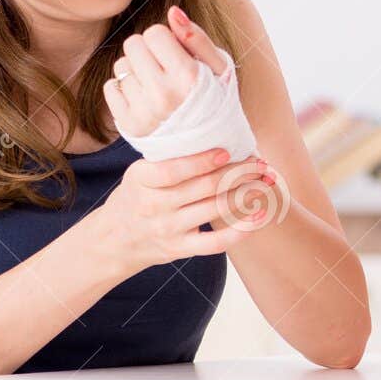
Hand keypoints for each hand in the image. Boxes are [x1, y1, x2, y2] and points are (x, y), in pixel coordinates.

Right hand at [96, 145, 275, 272]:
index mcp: (141, 180)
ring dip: (245, 193)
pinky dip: (241, 231)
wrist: (114, 240)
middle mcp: (154, 205)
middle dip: (238, 172)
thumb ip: (168, 158)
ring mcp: (167, 229)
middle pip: (203, 187)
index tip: (227, 150)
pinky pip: (216, 243)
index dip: (203, 160)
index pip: (174, 169)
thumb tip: (212, 131)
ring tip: (266, 181)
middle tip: (260, 162)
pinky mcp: (179, 249)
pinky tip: (260, 215)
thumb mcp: (140, 173)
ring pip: (214, 209)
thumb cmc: (136, 196)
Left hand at [103, 5, 229, 138]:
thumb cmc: (216, 99)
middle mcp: (163, 95)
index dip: (165, 40)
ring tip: (155, 86)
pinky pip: (111, 87)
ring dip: (136, 71)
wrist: (208, 146)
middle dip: (147, 51)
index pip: (154, 33)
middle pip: (133, 45)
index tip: (174, 54)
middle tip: (162, 68)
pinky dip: (124, 89)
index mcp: (188, 77)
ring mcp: (143, 112)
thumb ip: (196, 37)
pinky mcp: (128, 125)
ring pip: (121, 66)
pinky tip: (143, 98)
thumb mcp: (218, 67)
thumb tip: (172, 11)